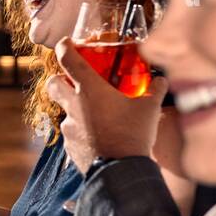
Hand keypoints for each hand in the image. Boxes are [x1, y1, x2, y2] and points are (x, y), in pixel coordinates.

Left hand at [46, 37, 167, 172]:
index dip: (64, 47)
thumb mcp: (149, 109)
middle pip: (53, 84)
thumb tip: (162, 80)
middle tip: (71, 81)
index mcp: (90, 89)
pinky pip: (73, 134)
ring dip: (76, 110)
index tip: (66, 44)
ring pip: (64, 111)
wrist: (121, 171)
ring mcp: (70, 127)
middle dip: (58, 79)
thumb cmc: (133, 135)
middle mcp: (74, 105)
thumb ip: (155, 90)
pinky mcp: (70, 146)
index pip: (68, 59)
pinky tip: (98, 137)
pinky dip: (82, 132)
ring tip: (96, 116)